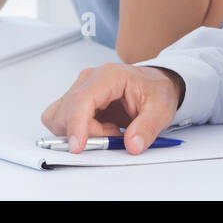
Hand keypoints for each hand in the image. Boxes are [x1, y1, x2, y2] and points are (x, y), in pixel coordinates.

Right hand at [41, 62, 183, 154]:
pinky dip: (80, 132)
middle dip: (87, 133)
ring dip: (83, 132)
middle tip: (116, 135)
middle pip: (68, 111)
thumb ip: (147, 128)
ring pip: (62, 118)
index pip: (81, 99)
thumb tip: (132, 145)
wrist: (155, 83)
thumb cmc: (156, 90)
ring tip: (111, 129)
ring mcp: (81, 89)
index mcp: (108, 76)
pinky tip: (102, 129)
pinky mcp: (77, 101)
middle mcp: (89, 79)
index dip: (76, 124)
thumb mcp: (161, 110)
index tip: (77, 147)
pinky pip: (65, 122)